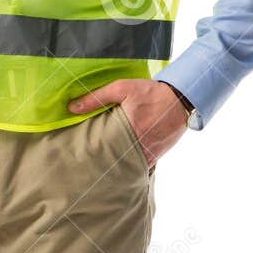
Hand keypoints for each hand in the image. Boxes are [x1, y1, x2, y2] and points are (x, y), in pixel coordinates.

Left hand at [67, 79, 187, 169]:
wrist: (180, 99)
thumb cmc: (150, 92)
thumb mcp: (121, 88)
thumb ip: (97, 97)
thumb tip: (72, 107)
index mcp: (130, 129)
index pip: (105, 147)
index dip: (92, 153)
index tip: (80, 154)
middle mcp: (141, 145)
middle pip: (116, 160)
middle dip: (102, 162)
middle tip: (87, 162)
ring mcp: (150, 152)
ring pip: (128, 164)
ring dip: (117, 164)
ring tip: (101, 164)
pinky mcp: (157, 154)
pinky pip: (141, 164)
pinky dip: (131, 164)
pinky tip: (120, 163)